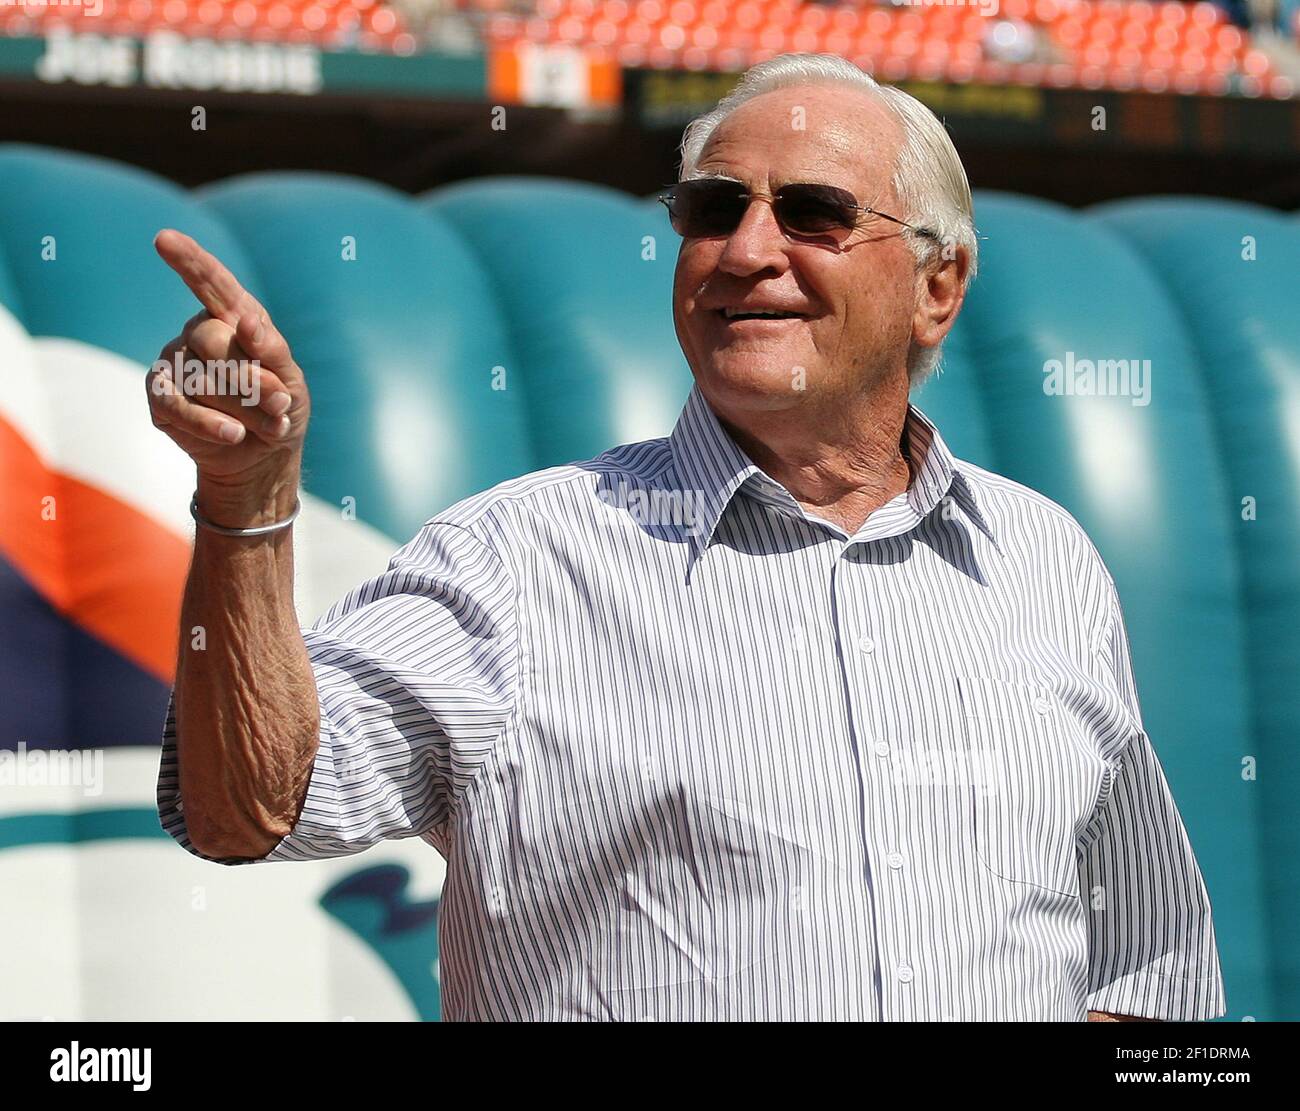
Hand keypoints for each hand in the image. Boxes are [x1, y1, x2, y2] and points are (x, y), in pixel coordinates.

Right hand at [146, 229, 309, 503]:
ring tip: (267, 426)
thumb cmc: (280, 409)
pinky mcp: (160, 397)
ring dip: (244, 409)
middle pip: (213, 341)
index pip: (212, 284)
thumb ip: (273, 352)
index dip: (190, 262)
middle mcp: (199, 333)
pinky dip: (209, 424)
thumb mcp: (292, 382)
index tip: (164, 239)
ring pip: (200, 379)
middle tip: (280, 404)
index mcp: (234, 318)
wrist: (262, 456)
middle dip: (253, 380)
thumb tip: (247, 323)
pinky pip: (177, 405)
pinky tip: (233, 434)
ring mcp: (174, 362)